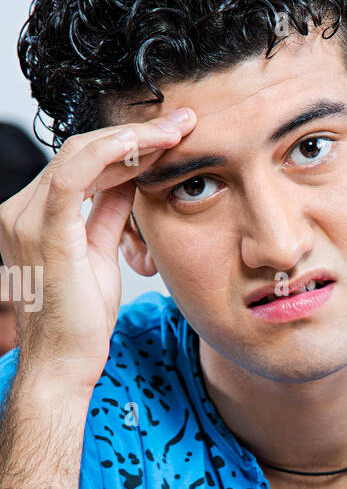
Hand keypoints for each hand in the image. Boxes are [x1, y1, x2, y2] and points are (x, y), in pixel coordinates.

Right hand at [0, 109, 195, 392]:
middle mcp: (22, 211)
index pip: (80, 163)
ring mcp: (27, 219)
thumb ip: (109, 215)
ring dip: (132, 139)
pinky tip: (143, 145)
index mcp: (35, 215)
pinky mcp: (44, 233)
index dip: (126, 145)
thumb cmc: (79, 321)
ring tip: (176, 131)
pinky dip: (109, 154)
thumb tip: (131, 180)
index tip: (170, 135)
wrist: (62, 365)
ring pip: (79, 154)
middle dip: (136, 134)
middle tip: (183, 123)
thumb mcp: (101, 255)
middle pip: (80, 152)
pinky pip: (73, 176)